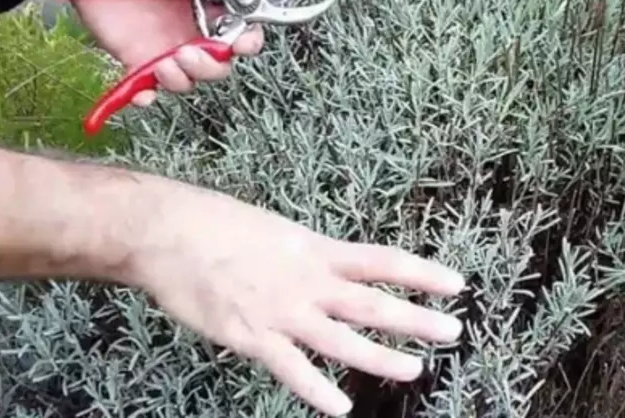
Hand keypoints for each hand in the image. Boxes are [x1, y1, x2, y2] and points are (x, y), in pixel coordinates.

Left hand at [73, 0, 263, 105]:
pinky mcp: (140, 63)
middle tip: (186, 54)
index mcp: (209, 3)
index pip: (243, 27)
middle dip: (210, 66)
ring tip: (162, 65)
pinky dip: (147, 96)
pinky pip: (150, 89)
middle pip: (221, 63)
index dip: (249, 40)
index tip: (241, 45)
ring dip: (183, 79)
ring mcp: (168, 49)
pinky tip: (140, 91)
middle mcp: (194, 31)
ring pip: (191, 79)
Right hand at [130, 184, 465, 415]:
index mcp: (317, 251)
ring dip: (380, 357)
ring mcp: (281, 310)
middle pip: (373, 302)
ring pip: (342, 340)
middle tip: (454, 331)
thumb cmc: (218, 226)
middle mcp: (308, 281)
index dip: (422, 273)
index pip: (383, 260)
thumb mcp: (279, 232)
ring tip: (415, 370)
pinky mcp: (250, 336)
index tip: (458, 284)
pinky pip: (291, 368)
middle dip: (416, 318)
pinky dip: (316, 389)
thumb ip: (309, 257)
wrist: (166, 231)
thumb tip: (332, 272)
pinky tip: (340, 407)